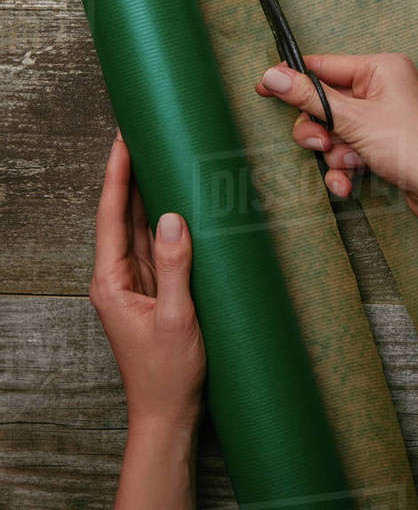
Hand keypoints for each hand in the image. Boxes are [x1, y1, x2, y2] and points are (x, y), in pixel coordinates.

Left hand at [90, 134, 205, 433]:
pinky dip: (163, 222)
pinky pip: (156, 248)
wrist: (167, 413)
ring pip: (137, 230)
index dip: (116, 175)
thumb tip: (170, 218)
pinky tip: (177, 205)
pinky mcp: (154, 293)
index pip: (110, 216)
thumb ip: (174, 267)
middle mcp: (117, 280)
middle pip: (120, 216)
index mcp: (111, 283)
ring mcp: (135, 286)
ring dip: (145, 194)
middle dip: (129, 174)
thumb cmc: (168, 373)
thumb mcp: (176, 318)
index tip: (123, 140)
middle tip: (141, 134)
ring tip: (157, 157)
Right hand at [255, 53, 417, 225]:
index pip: (324, 65)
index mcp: (382, 67)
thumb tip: (273, 76)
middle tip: (322, 142)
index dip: (293, 79)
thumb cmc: (412, 148)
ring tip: (348, 165)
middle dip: (319, 129)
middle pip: (326, 102)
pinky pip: (351, 148)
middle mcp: (385, 87)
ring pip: (335, 130)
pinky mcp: (385, 142)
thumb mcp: (353, 120)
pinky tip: (349, 183)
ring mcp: (385, 116)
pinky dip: (346, 166)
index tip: (262, 88)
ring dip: (334, 153)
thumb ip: (310, 98)